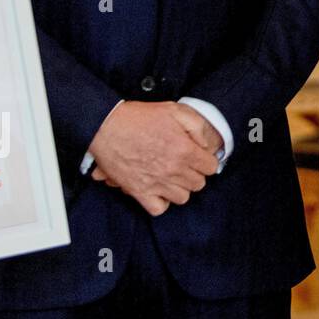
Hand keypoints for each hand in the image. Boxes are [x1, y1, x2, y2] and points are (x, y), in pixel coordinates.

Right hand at [86, 102, 219, 215]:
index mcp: (185, 150)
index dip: (206, 160)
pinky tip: (159, 189)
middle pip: (198, 184)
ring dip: (180, 187)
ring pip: (182, 198)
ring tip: (172, 176)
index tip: (199, 156)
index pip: (211, 167)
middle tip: (184, 164)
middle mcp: (173, 170)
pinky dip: (161, 202)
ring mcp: (156, 183)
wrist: (107, 126)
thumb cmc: (139, 118)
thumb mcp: (175, 110)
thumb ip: (197, 126)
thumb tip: (206, 145)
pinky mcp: (139, 192)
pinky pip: (159, 208)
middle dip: (194, 173)